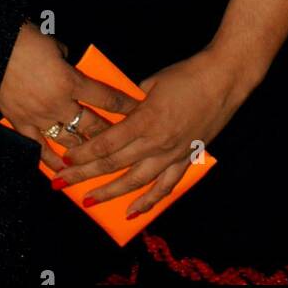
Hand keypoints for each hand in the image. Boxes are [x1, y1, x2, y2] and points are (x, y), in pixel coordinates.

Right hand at [0, 23, 141, 159]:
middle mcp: (59, 104)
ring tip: (97, 160)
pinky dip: (50, 161)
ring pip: (68, 141)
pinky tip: (61, 171)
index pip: (106, 98)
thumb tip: (73, 68)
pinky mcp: (21, 123)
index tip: (138, 111)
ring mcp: (39, 117)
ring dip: (84, 151)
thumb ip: (69, 62)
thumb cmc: (28, 40)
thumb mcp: (57, 47)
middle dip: (108, 135)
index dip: (125, 105)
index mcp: (72, 82)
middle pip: (91, 126)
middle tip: (122, 144)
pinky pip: (38, 148)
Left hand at [50, 47, 255, 218]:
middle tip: (62, 185)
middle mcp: (157, 142)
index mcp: (145, 120)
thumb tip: (114, 112)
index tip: (65, 160)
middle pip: (114, 164)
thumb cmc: (188, 74)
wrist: (225, 80)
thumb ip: (130, 100)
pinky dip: (149, 201)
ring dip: (111, 194)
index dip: (84, 154)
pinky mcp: (187, 158)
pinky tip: (133, 213)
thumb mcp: (152, 81)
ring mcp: (172, 154)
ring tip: (89, 202)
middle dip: (85, 176)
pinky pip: (165, 186)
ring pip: (136, 182)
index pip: (106, 143)